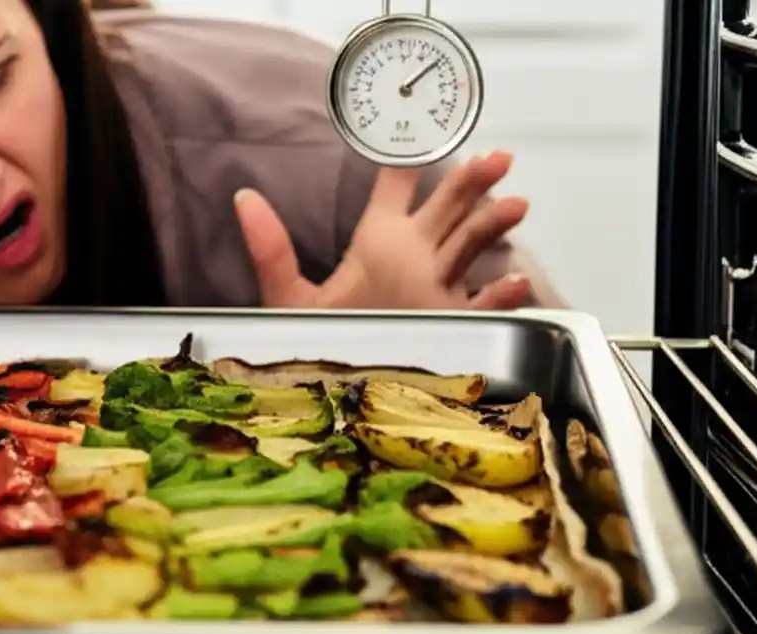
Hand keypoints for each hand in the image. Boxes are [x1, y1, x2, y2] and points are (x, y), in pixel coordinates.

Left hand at [235, 150, 531, 310]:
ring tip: (514, 204)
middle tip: (496, 157)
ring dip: (492, 224)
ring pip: (472, 245)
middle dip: (471, 181)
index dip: (408, 159)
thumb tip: (242, 198)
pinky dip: (499, 294)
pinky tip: (513, 280)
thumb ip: (269, 248)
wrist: (337, 386)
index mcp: (378, 241)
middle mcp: (414, 257)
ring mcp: (437, 288)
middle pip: (450, 206)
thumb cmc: (318, 338)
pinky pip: (483, 306)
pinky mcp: (453, 324)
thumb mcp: (286, 295)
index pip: (396, 189)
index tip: (425, 124)